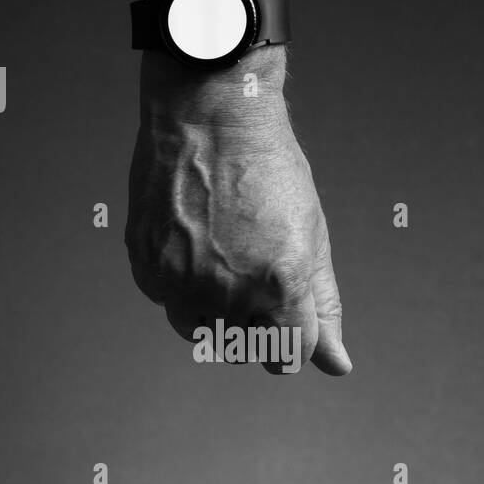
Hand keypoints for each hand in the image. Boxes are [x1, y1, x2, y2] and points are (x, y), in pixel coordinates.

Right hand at [124, 49, 351, 374]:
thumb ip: (321, 306)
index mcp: (279, 287)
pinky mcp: (145, 267)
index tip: (286, 298)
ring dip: (212, 310)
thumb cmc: (268, 171)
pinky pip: (165, 300)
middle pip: (244, 348)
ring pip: (198, 331)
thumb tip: (337, 366)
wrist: (206, 118)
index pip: (289, 354)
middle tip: (251, 268)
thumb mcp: (309, 236)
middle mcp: (227, 293)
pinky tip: (191, 240)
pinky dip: (178, 282)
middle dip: (254, 321)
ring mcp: (180, 282)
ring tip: (220, 258)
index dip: (291, 327)